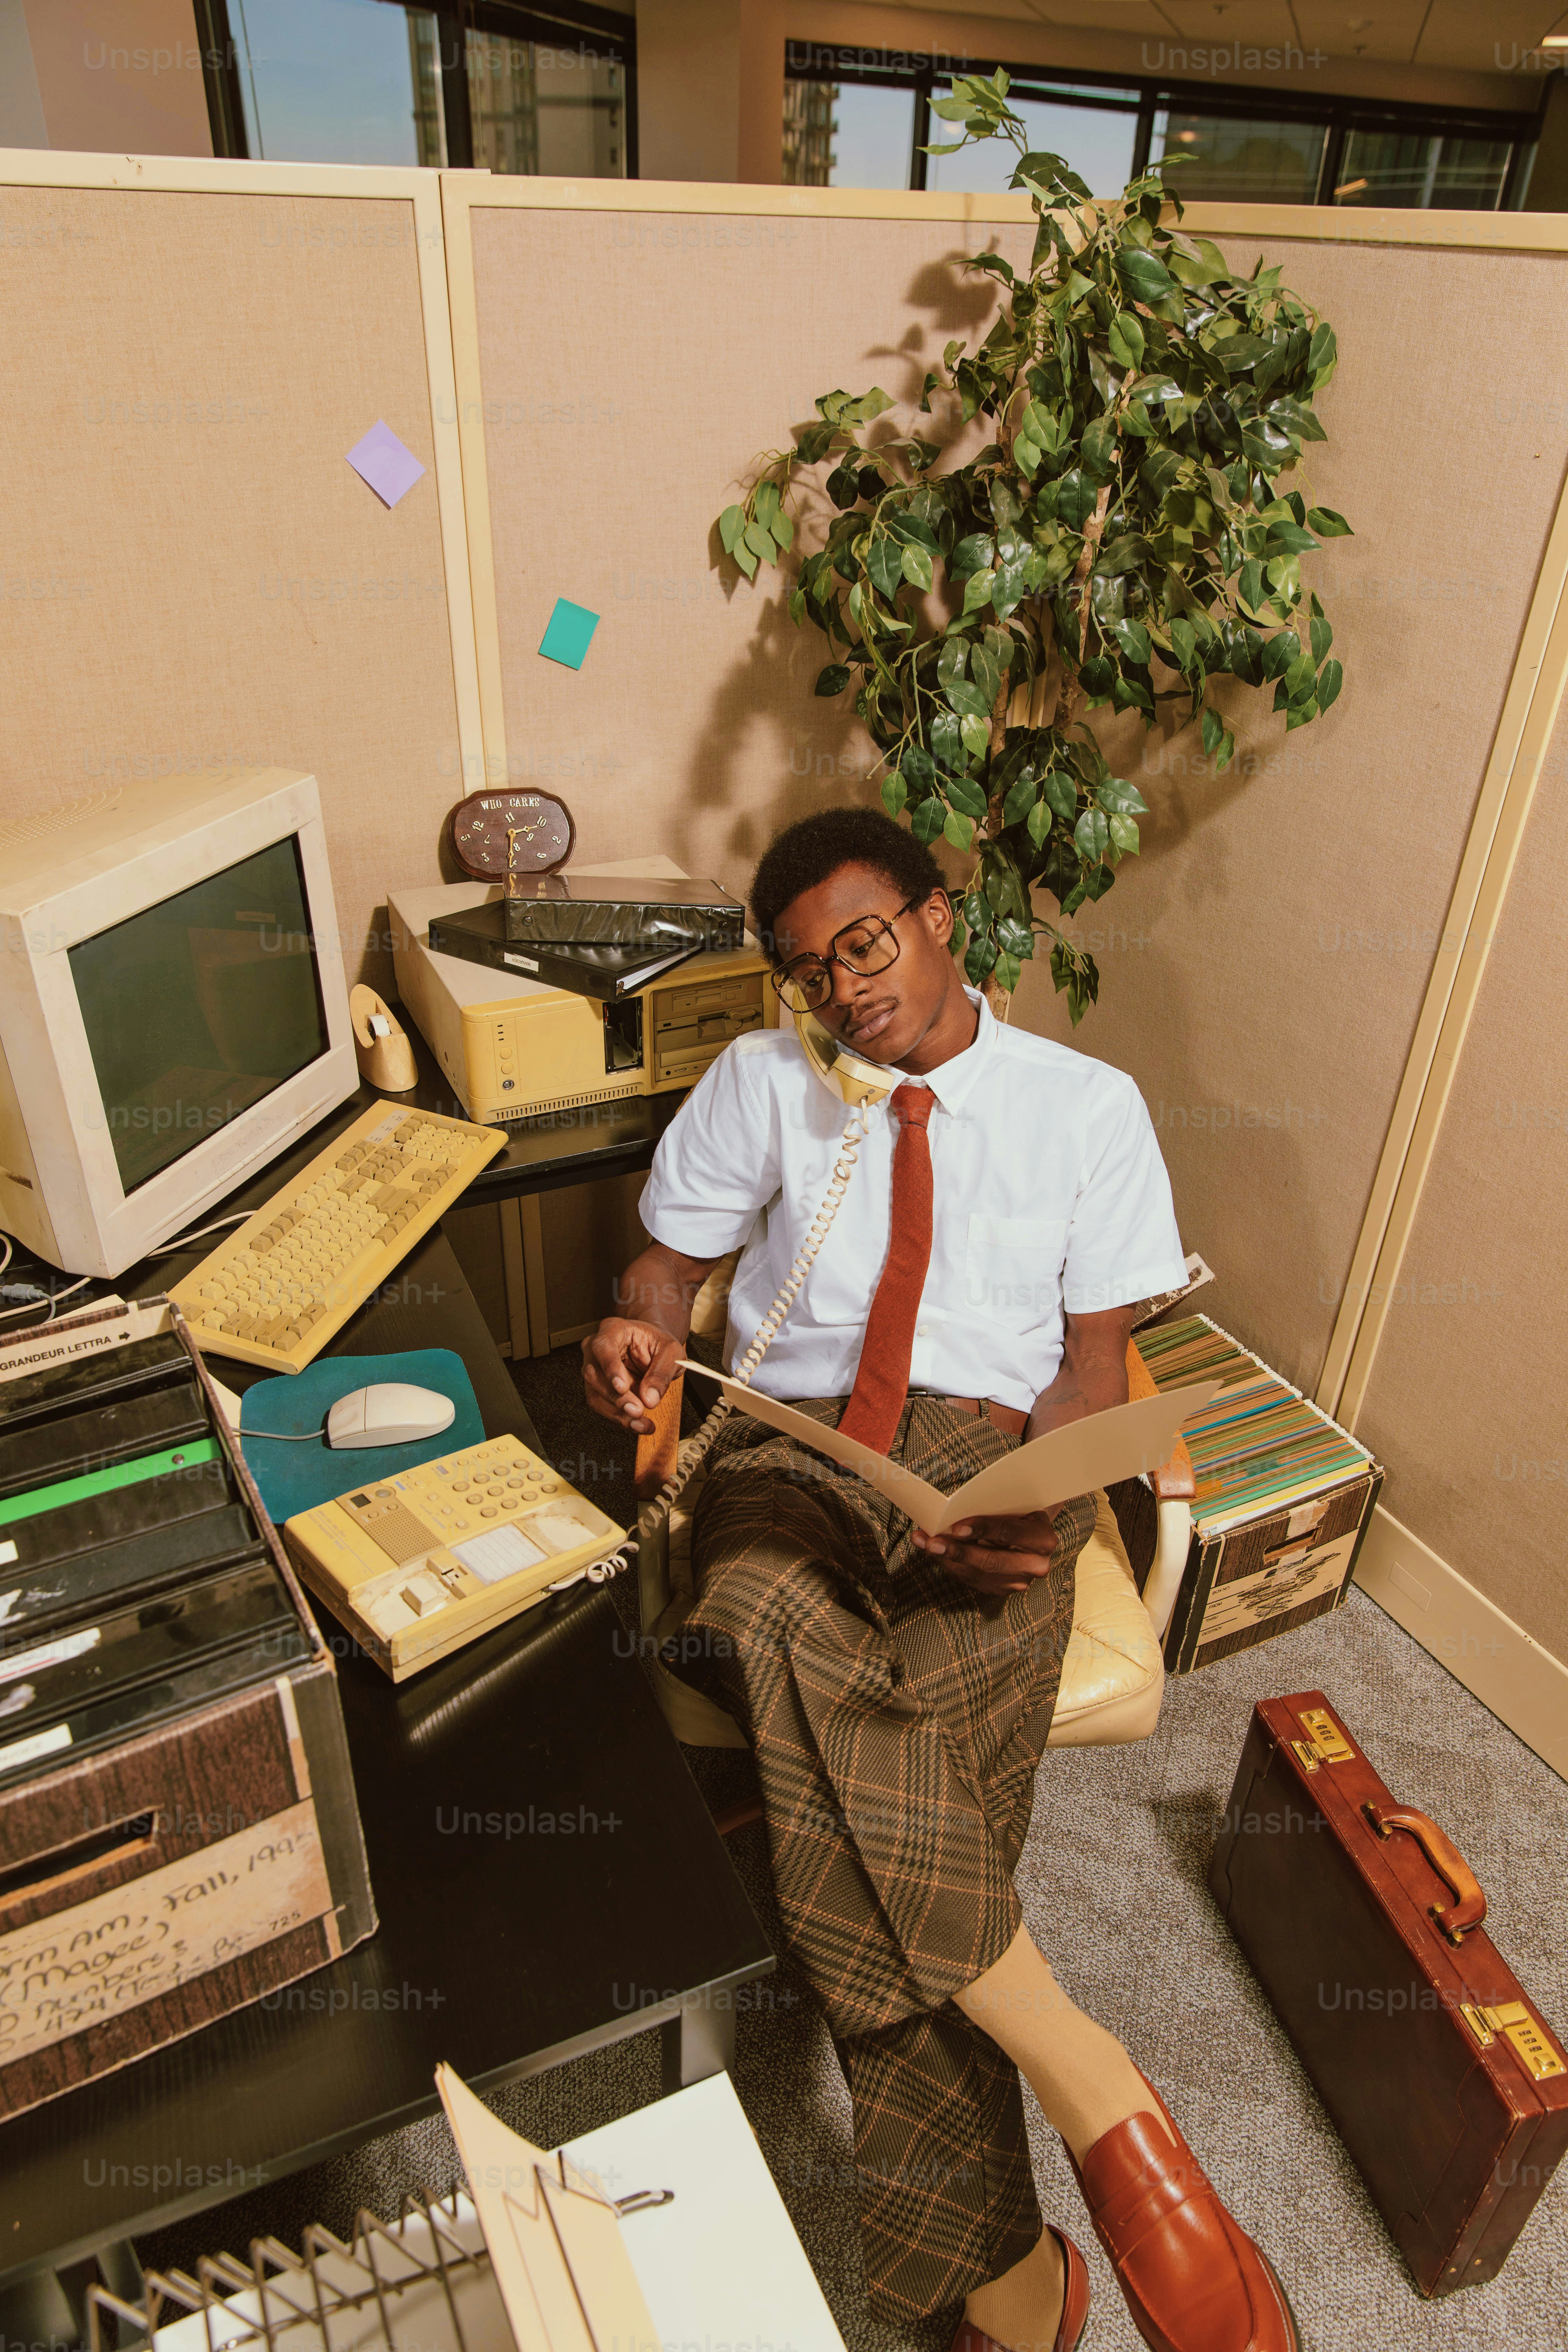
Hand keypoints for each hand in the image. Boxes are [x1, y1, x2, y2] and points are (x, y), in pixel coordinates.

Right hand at [582, 1317, 683, 1434]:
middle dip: (617, 1397)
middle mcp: (596, 1348)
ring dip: (618, 1413)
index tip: (622, 1387)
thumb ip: (661, 1372)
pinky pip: (602, 1405)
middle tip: (637, 1410)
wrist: (652, 1347)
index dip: (610, 1367)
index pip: (603, 1346)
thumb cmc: (658, 1344)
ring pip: (595, 1394)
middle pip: (595, 1374)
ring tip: (641, 1423)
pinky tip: (637, 1424)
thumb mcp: (670, 1352)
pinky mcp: (597, 1387)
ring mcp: (593, 1368)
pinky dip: (619, 1418)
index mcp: (612, 1329)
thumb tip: (650, 1398)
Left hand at [911, 1507, 1059, 1596]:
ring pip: (978, 1574)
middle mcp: (1036, 1565)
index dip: (983, 1529)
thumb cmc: (1017, 1510)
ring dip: (947, 1559)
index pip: (1010, 1532)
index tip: (956, 1527)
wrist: (1030, 1531)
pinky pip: (972, 1580)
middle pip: (992, 1561)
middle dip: (958, 1551)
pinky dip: (951, 1566)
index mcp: (1043, 1538)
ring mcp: (1019, 1582)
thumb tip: (952, 1510)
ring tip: (924, 1543)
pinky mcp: (1002, 1590)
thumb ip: (991, 1507)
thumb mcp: (1013, 1504)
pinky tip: (934, 1553)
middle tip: (931, 1542)